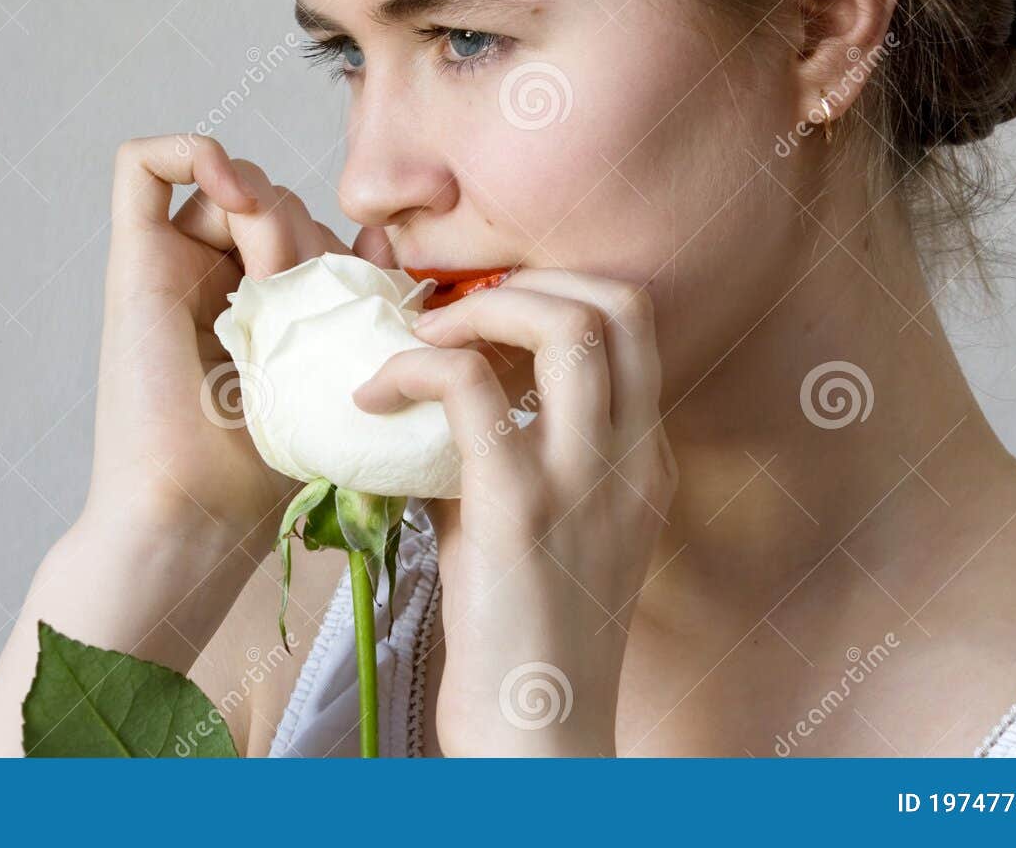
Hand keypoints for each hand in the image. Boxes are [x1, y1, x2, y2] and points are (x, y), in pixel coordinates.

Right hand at [89, 133, 349, 544]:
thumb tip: (379, 244)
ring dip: (269, 214)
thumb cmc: (260, 471)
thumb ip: (348, 302)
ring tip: (276, 284)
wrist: (193, 512)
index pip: (301, 229)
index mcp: (251, 306)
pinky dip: (189, 152)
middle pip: (269, 201)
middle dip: (304, 231)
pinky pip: (142, 167)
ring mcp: (166, 267)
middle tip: (309, 296)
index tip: (362, 289)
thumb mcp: (326, 368)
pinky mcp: (132, 263)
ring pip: (228, 185)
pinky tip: (228, 188)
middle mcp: (205, 280)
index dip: (333, 242)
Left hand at [352, 269, 677, 754]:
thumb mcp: (533, 527)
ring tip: (421, 337)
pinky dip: (414, 368)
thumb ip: (502, 456)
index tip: (486, 312)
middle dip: (527, 279)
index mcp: (642, 460)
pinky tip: (374, 394)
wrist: (537, 735)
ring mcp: (584, 480)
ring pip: (565, 323)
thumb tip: (432, 398)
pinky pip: (472, 388)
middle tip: (454, 310)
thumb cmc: (523, 637)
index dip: (556, 290)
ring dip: (479, 307)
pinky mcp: (520, 509)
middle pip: (616, 302)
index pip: (631, 324)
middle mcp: (630, 459)